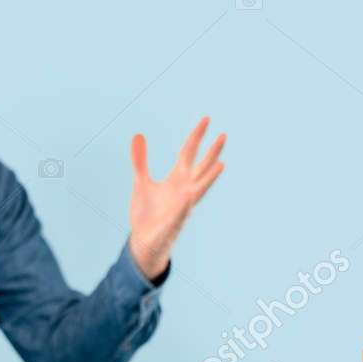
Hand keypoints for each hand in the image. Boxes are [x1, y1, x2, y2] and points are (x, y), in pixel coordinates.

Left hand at [127, 117, 225, 280]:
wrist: (144, 243)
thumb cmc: (147, 214)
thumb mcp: (141, 182)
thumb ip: (140, 160)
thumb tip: (138, 135)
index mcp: (178, 179)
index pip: (189, 153)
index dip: (197, 136)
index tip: (206, 119)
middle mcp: (185, 191)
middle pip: (201, 168)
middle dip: (212, 153)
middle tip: (224, 135)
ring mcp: (182, 207)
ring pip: (199, 190)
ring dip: (209, 178)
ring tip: (221, 165)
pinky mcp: (173, 224)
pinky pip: (179, 213)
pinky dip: (183, 205)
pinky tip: (188, 196)